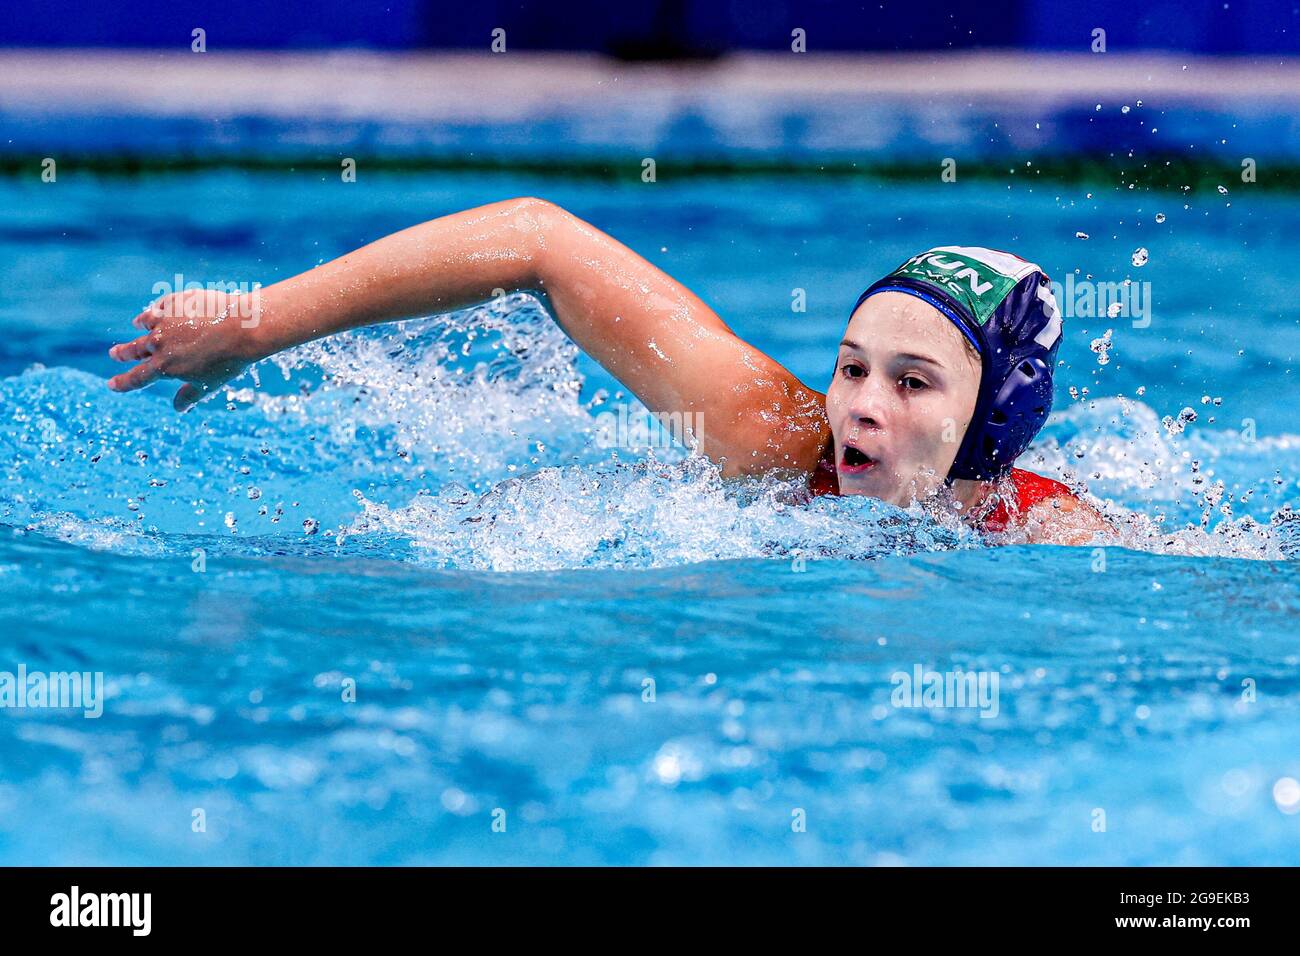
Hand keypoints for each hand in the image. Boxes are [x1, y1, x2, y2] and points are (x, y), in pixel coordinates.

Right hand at [108, 288, 264, 410]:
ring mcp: (165, 320)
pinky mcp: (174, 302)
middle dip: (122, 353)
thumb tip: (178, 408)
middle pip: (134, 350)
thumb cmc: (229, 360)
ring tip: (136, 324)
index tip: (112, 384)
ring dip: (139, 325)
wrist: (243, 328)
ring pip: (145, 324)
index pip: (137, 378)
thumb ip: (190, 395)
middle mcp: (159, 343)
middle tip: (114, 354)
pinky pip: (159, 307)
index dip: (123, 383)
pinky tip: (155, 311)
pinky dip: (155, 311)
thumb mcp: (209, 383)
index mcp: (165, 366)